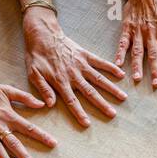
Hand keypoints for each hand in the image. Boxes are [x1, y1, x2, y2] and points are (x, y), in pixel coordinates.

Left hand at [23, 10, 126, 126]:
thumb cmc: (37, 55)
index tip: (88, 123)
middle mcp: (74, 74)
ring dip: (111, 89)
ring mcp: (82, 64)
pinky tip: (122, 74)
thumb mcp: (33, 73)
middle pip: (90, 92)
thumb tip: (49, 104)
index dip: (79, 113)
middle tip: (113, 114)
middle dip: (102, 104)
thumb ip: (43, 88)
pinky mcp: (85, 55)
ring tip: (123, 97)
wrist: (43, 34)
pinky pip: (100, 62)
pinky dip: (111, 67)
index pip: (71, 101)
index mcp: (60, 81)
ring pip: (99, 79)